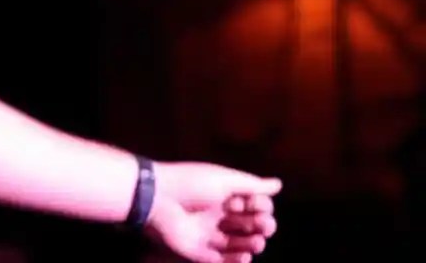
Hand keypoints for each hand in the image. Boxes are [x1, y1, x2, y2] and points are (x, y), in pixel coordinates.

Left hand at [143, 162, 280, 262]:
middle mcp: (217, 215)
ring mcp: (207, 233)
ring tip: (256, 243)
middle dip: (261, 227)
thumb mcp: (223, 179)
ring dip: (252, 244)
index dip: (260, 207)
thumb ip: (251, 185)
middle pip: (249, 226)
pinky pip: (219, 260)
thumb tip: (278, 185)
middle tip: (264, 226)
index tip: (255, 205)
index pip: (253, 205)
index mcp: (224, 196)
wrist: (156, 198)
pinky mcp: (197, 251)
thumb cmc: (191, 183)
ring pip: (238, 244)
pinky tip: (244, 257)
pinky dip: (234, 261)